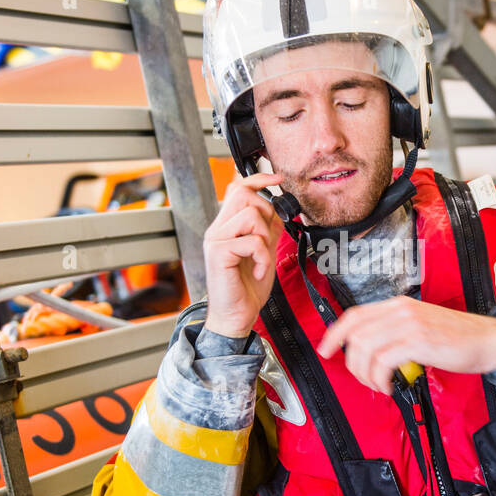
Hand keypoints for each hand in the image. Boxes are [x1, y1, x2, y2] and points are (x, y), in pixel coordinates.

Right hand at [203, 171, 284, 336]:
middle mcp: (217, 230)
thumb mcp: (263, 252)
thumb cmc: (246, 288)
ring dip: (265, 238)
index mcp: (227, 227)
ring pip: (250, 216)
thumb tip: (279, 209)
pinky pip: (251, 241)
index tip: (278, 178)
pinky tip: (259, 271)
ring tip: (261, 259)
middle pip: (243, 195)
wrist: (235, 317)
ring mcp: (216, 240)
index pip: (237, 189)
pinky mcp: (218, 253)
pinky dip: (263, 257)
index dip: (258, 178)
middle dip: (265, 213)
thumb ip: (268, 230)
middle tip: (267, 239)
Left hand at [315, 296, 495, 394]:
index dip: (334, 333)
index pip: (355, 314)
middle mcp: (401, 310)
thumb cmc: (458, 339)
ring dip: (366, 374)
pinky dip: (379, 378)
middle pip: (355, 334)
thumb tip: (370, 352)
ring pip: (365, 347)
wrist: (488, 340)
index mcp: (399, 305)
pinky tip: (389, 385)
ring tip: (379, 384)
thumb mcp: (421, 327)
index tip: (325, 350)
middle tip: (365, 379)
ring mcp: (409, 324)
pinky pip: (383, 361)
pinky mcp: (418, 341)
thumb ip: (396, 333)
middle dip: (352, 363)